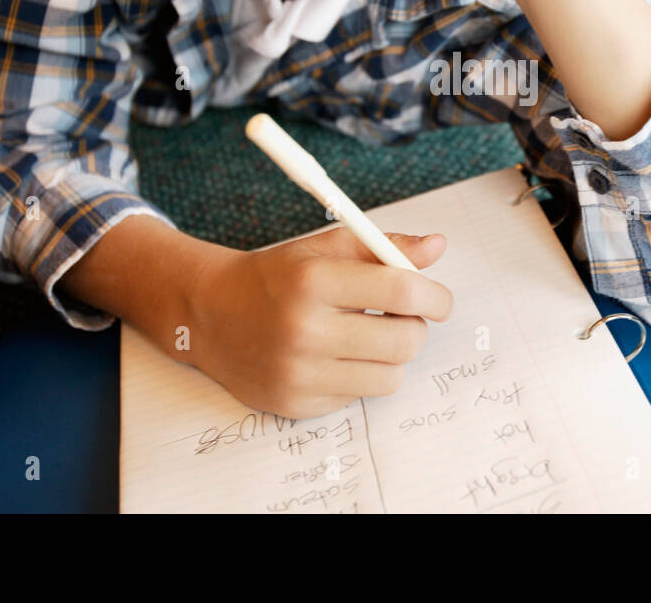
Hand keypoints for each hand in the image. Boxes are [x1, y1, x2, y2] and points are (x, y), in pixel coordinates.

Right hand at [187, 227, 451, 418]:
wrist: (212, 313)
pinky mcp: (296, 404)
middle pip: (405, 341)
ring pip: (391, 376)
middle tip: (405, 318)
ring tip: (371, 337)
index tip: (438, 300)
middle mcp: (304, 329)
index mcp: (314, 280)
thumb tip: (437, 247)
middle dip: (417, 327)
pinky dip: (361, 376)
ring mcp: (299, 372)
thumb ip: (384, 247)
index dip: (435, 296)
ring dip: (393, 356)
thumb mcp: (324, 249)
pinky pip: (360, 396)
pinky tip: (337, 357)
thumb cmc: (278, 277)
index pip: (402, 291)